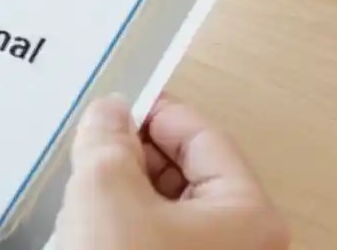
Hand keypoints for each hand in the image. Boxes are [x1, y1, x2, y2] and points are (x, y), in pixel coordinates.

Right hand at [56, 94, 289, 249]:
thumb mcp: (104, 189)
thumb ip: (108, 138)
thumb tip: (111, 114)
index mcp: (250, 217)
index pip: (202, 137)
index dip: (154, 113)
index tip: (118, 102)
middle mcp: (242, 246)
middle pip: (189, 174)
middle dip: (137, 156)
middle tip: (94, 144)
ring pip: (170, 210)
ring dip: (126, 192)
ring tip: (86, 191)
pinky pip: (158, 241)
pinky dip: (125, 227)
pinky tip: (90, 230)